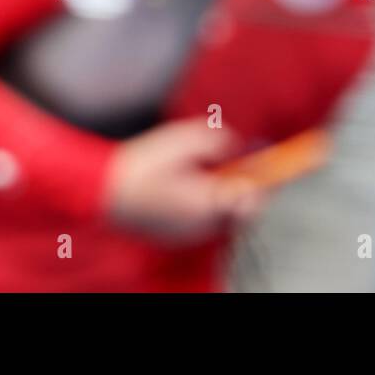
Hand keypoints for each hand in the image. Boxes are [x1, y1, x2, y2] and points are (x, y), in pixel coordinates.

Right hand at [106, 118, 264, 242]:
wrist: (105, 190)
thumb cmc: (143, 165)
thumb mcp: (183, 139)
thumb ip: (216, 140)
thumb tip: (233, 144)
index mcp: (209, 202)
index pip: (252, 198)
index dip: (263, 180)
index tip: (269, 164)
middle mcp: (203, 224)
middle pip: (240, 210)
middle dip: (243, 187)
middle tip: (237, 165)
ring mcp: (189, 233)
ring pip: (221, 216)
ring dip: (223, 196)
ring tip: (208, 172)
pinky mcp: (176, 235)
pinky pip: (202, 221)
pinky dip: (205, 205)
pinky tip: (190, 186)